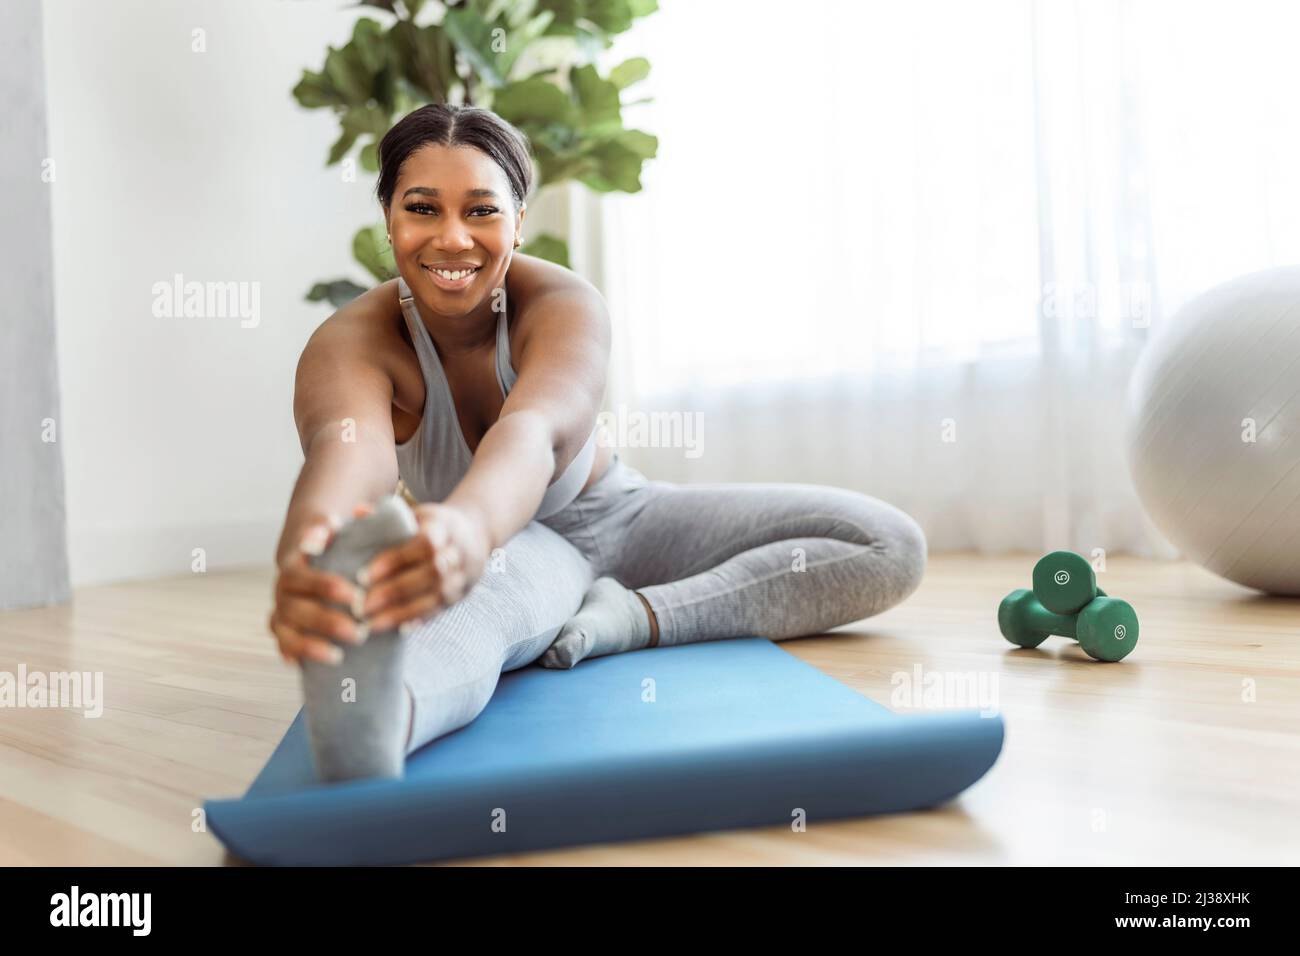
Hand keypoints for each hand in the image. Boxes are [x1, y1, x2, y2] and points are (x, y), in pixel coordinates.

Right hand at [268, 514, 364, 665]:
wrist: (314, 561)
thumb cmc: (337, 549)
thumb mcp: (345, 534)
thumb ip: (354, 524)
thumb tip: (365, 511)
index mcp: (298, 559)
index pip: (305, 568)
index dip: (321, 579)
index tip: (342, 586)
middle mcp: (284, 583)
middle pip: (297, 603)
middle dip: (326, 618)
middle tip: (359, 630)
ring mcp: (281, 605)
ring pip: (286, 626)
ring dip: (309, 643)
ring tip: (338, 655)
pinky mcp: (282, 626)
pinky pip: (282, 642)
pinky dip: (289, 652)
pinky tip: (299, 665)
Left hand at [358, 502, 490, 631]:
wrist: (476, 534)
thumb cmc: (434, 524)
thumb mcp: (417, 513)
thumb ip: (387, 515)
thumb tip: (359, 512)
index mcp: (444, 527)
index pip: (423, 544)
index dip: (396, 560)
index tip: (364, 575)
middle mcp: (457, 553)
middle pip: (430, 574)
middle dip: (395, 591)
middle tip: (362, 605)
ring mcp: (461, 576)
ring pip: (436, 597)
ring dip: (402, 612)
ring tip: (371, 624)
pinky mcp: (460, 595)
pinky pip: (440, 611)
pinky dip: (418, 621)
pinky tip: (396, 630)